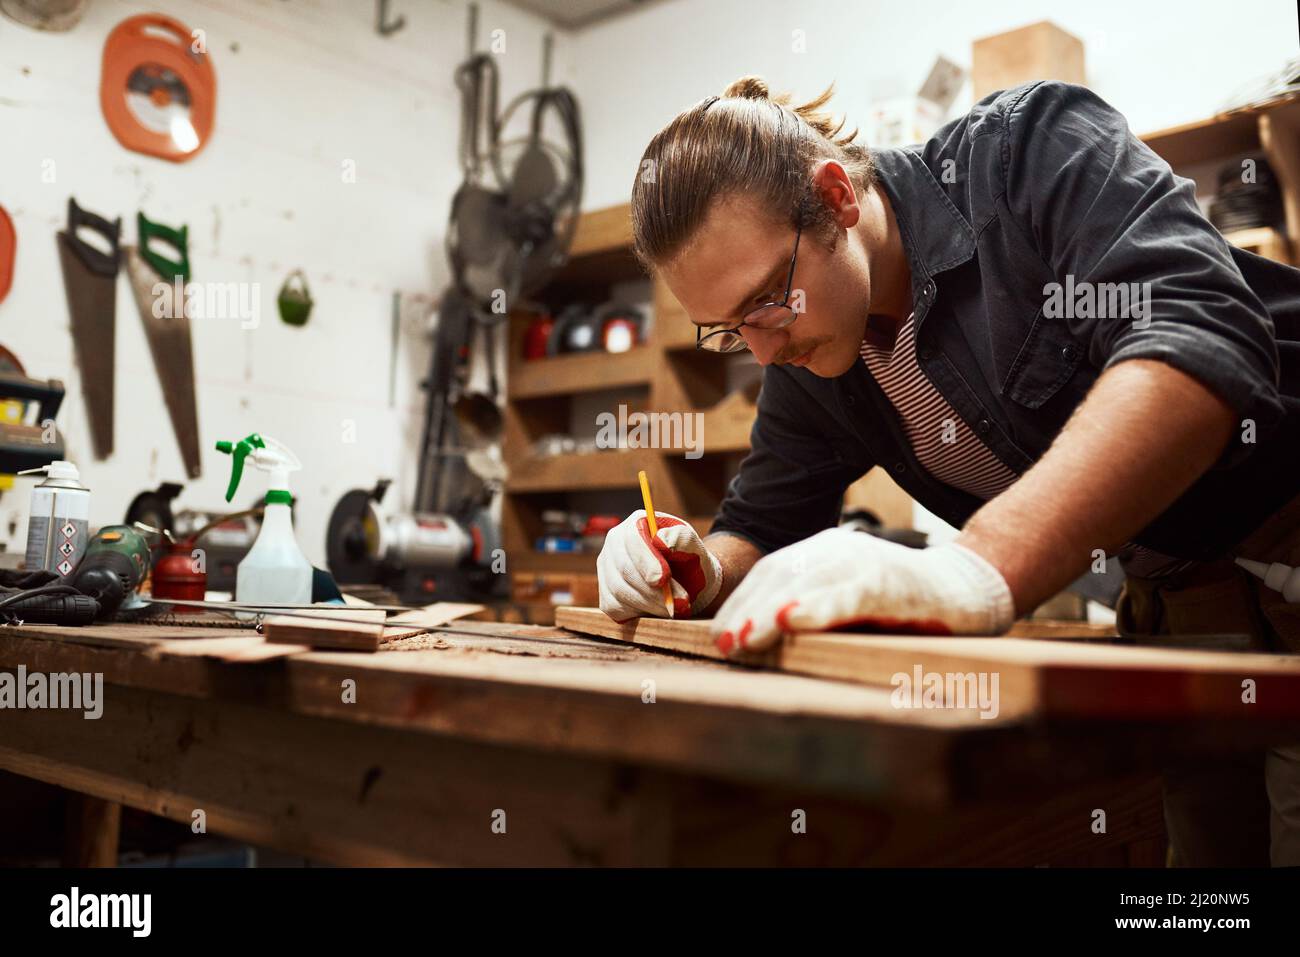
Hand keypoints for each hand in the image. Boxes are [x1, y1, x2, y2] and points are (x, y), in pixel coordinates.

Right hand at [597, 509, 722, 621]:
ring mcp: (607, 567)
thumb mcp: (695, 548)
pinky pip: (614, 607)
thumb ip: (683, 539)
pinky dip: (638, 613)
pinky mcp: (606, 592)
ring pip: (619, 590)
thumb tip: (661, 540)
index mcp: (637, 523)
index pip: (632, 539)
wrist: (687, 583)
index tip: (664, 579)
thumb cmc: (691, 562)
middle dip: (652, 590)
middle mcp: (615, 542)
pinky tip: (657, 610)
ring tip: (674, 608)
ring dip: (650, 604)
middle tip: (680, 603)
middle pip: (624, 568)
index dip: (646, 561)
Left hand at [710, 527, 1014, 654]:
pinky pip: (847, 595)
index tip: (718, 635)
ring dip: (768, 613)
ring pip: (804, 584)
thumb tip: (757, 639)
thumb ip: (810, 608)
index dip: (741, 603)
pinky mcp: (889, 583)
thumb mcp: (846, 600)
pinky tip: (792, 621)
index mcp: (822, 553)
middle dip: (746, 611)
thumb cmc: (902, 604)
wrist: (968, 587)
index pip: (769, 574)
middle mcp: (836, 551)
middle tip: (722, 644)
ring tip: (743, 639)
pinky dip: (817, 608)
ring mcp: (862, 564)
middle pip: (779, 577)